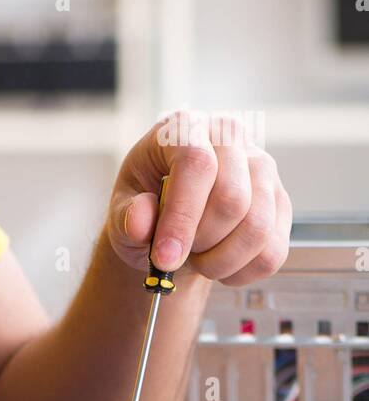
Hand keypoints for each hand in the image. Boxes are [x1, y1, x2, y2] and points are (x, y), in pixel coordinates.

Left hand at [107, 111, 291, 285]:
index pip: (197, 165)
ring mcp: (262, 167)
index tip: (164, 257)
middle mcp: (230, 138)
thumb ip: (125, 216)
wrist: (171, 213)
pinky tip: (218, 265)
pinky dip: (242, 271)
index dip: (181, 217)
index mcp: (185, 128)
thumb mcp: (120, 208)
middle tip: (176, 254)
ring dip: (221, 261)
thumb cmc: (145, 203)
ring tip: (196, 259)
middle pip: (232, 199)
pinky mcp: (280, 200)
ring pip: (257, 228)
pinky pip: (273, 251)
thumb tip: (139, 222)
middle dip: (200, 242)